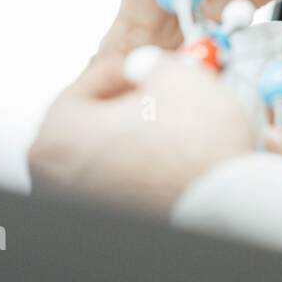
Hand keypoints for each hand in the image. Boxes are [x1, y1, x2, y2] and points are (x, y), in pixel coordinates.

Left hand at [28, 49, 254, 214]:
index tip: (139, 67)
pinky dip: (139, 164)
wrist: (224, 203)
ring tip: (168, 123)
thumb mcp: (176, 75)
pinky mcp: (109, 219)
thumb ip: (147, 61)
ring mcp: (80, 202)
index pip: (82, 85)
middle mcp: (57, 176)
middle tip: (154, 91)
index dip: (120, 69)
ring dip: (133, 134)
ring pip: (104, 153)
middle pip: (89, 122)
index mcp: (58, 137)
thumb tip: (144, 67)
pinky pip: (118, 180)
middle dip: (124, 104)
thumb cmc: (195, 153)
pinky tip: (170, 154)